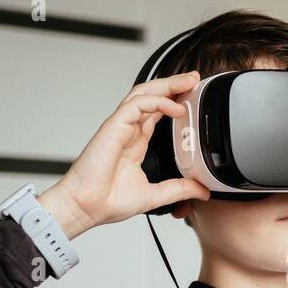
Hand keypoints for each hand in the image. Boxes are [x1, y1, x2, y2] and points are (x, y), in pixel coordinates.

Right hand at [38, 72, 210, 238]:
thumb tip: (201, 190)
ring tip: (187, 82)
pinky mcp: (113, 127)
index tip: (193, 96)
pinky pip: (136, 105)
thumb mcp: (155, 195)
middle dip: (174, 85)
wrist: (86, 208)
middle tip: (194, 79)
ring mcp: (120, 127)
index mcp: (136, 142)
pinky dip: (157, 102)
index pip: (157, 112)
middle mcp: (129, 131)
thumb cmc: (107, 201)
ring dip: (167, 85)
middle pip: (152, 96)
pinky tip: (174, 107)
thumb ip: (180, 189)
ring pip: (144, 94)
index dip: (175, 101)